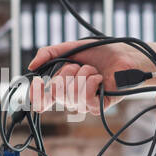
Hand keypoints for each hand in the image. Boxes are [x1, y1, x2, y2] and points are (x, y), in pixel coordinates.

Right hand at [26, 38, 153, 115]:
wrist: (124, 54)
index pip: (43, 98)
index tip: (38, 82)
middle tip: (78, 66)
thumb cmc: (100, 53)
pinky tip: (99, 78)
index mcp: (62, 85)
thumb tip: (31, 66)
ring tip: (93, 70)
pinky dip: (92, 81)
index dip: (36, 94)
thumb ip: (49, 53)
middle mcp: (71, 97)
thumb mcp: (71, 49)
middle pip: (55, 92)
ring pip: (70, 93)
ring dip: (83, 74)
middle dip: (65, 72)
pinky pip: (85, 97)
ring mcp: (84, 104)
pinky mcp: (98, 107)